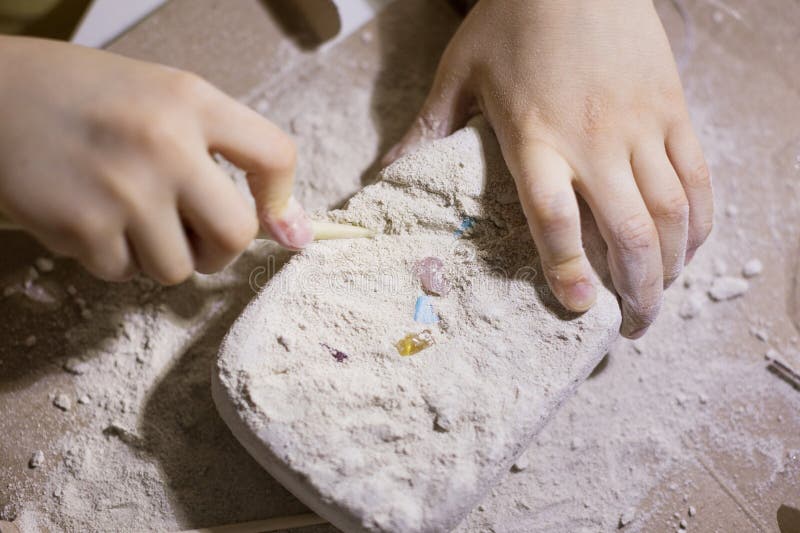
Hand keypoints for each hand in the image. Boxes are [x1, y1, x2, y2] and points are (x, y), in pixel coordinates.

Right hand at [0, 37, 311, 283]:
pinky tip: (89, 216)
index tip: (273, 219)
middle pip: (235, 235)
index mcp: (192, 101)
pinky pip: (122, 273)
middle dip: (219, 250)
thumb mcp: (164, 97)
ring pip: (177, 269)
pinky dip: (111, 256)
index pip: (276, 156)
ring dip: (158, 255)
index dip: (281, 199)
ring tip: (127, 216)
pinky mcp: (80, 225)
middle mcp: (165, 143)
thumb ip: (226, 151)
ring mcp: (123, 188)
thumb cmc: (86, 98)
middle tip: (194, 235)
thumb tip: (290, 230)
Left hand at [386, 0, 712, 337]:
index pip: (554, 218)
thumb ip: (428, 130)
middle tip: (629, 327)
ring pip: (669, 212)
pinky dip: (700, 220)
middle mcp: (594, 141)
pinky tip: (691, 248)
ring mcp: (641, 126)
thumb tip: (384, 175)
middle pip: (626, 232)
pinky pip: (698, 176)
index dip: (567, 270)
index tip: (576, 306)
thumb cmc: (512, 20)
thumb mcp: (459, 73)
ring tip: (657, 300)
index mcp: (535, 137)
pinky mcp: (673, 110)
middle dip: (635, 291)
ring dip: (669, 266)